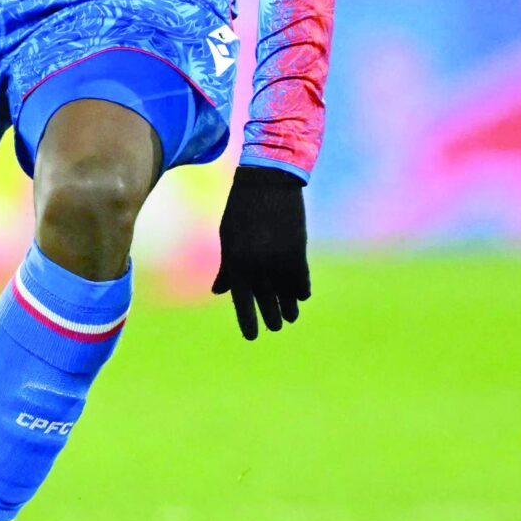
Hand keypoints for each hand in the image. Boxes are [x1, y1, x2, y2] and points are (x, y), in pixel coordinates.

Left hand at [213, 165, 308, 340]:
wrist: (267, 183)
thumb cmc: (242, 210)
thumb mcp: (229, 239)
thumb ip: (227, 268)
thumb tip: (219, 292)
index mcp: (235, 263)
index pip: (241, 302)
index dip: (247, 322)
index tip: (252, 337)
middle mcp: (256, 267)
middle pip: (266, 303)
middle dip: (271, 318)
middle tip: (276, 326)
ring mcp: (278, 262)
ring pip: (286, 297)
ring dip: (288, 309)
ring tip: (290, 317)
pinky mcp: (297, 254)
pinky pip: (301, 283)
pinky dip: (301, 291)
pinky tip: (301, 296)